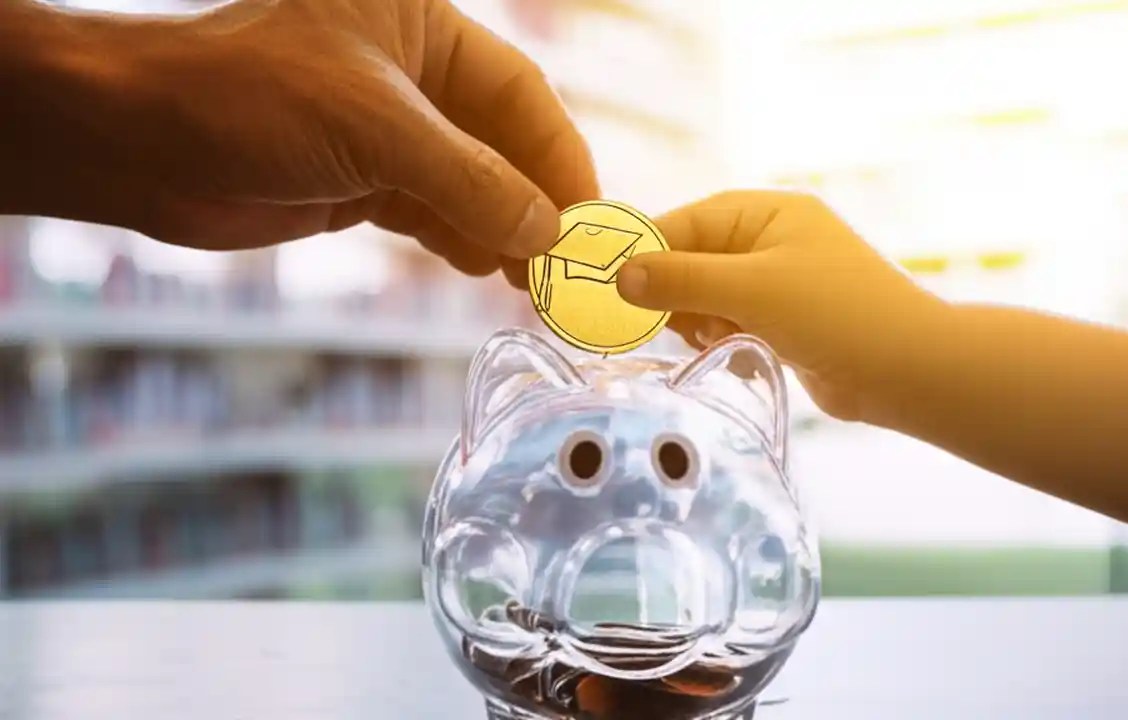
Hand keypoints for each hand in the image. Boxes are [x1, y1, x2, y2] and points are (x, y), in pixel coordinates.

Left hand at [5, 0, 595, 282]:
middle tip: (571, 265)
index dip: (561, 156)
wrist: (136, 139)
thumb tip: (547, 233)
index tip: (591, 219)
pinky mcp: (359, 180)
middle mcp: (411, 73)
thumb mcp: (376, 131)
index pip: (520, 93)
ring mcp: (385, 130)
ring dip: (504, 231)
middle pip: (501, 143)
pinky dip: (462, 241)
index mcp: (422, 25)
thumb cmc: (246, 96)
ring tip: (535, 281)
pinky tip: (488, 269)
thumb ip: (471, 182)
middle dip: (536, 202)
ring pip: (470, 184)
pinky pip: (433, 212)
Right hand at [617, 191, 949, 421]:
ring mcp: (780, 282)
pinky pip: (732, 322)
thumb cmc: (836, 314)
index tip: (610, 287)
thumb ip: (682, 280)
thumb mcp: (751, 290)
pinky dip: (723, 338)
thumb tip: (619, 275)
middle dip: (677, 293)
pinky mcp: (785, 322)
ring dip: (700, 320)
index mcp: (767, 213)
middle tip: (668, 325)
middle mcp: (772, 240)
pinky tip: (733, 354)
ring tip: (714, 339)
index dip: (648, 252)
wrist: (909, 371)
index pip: (686, 222)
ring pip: (709, 297)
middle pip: (693, 260)